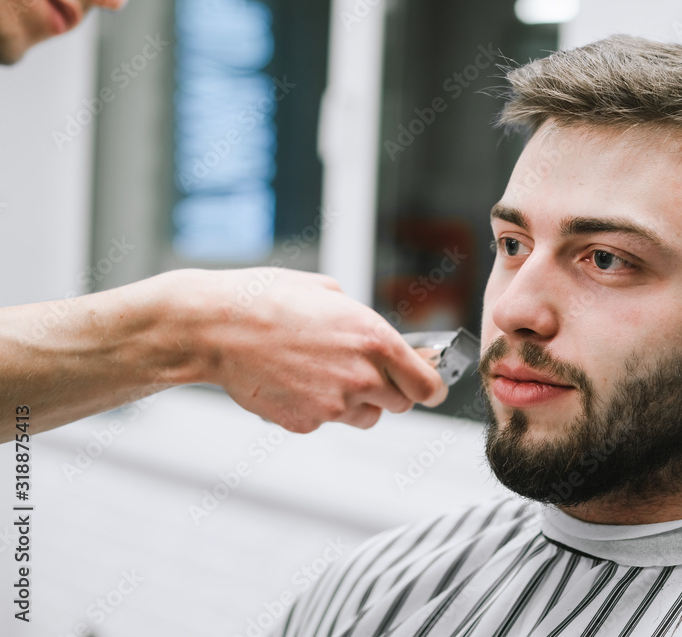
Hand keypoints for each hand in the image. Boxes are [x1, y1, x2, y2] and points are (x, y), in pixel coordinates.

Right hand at [181, 268, 448, 432]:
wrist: (216, 328)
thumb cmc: (268, 300)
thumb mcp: (330, 293)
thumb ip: (364, 322)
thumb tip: (381, 339)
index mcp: (374, 339)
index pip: (426, 384)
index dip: (432, 387)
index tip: (432, 388)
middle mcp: (360, 376)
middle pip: (401, 403)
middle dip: (390, 389)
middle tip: (367, 371)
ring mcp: (333, 404)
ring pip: (365, 415)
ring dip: (356, 401)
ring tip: (322, 372)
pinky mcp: (306, 422)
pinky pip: (328, 420)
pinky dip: (319, 407)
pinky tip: (295, 380)